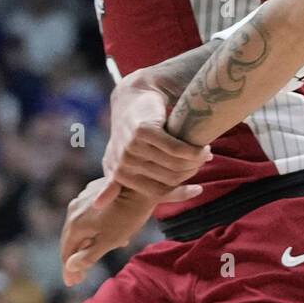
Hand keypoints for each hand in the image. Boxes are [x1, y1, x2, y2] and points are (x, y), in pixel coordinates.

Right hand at [61, 176, 198, 286]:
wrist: (142, 184)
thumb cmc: (129, 215)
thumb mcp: (110, 240)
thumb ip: (89, 255)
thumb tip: (70, 267)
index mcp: (75, 224)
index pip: (67, 252)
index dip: (70, 270)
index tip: (72, 283)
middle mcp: (74, 209)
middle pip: (72, 239)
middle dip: (77, 257)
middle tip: (79, 276)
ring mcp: (83, 199)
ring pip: (82, 226)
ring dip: (88, 242)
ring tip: (97, 255)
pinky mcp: (93, 191)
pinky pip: (90, 215)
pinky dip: (95, 228)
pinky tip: (108, 233)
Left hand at [97, 77, 210, 208]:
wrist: (133, 96)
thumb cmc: (132, 131)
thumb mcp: (118, 159)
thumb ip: (114, 183)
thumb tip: (97, 206)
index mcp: (118, 173)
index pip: (159, 192)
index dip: (181, 188)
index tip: (196, 183)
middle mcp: (124, 163)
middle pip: (170, 178)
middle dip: (192, 172)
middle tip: (203, 162)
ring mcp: (132, 147)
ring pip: (175, 164)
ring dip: (196, 161)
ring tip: (206, 154)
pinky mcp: (145, 131)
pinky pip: (176, 149)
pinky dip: (193, 151)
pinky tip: (202, 148)